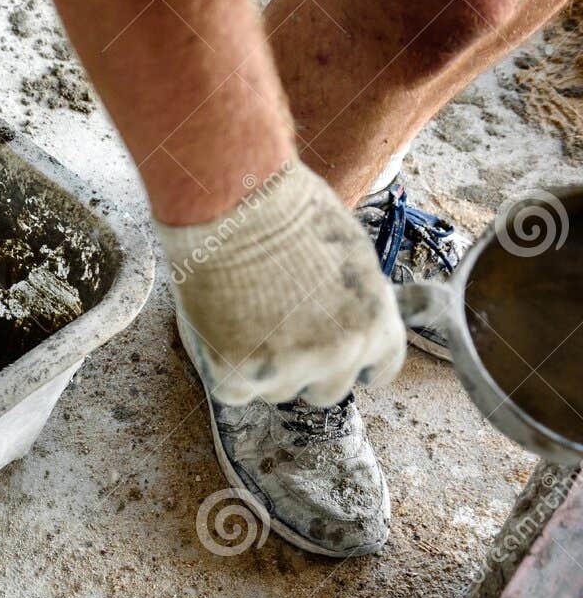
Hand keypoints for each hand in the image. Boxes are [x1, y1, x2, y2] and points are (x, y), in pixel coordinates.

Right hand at [158, 161, 406, 406]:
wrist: (234, 205)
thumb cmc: (285, 211)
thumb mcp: (349, 256)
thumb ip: (351, 302)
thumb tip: (341, 321)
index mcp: (375, 323)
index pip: (380, 369)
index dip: (353, 362)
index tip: (331, 352)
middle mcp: (341, 354)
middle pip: (327, 391)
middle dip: (304, 367)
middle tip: (273, 329)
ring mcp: (290, 368)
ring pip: (276, 392)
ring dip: (260, 366)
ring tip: (241, 313)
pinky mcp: (241, 375)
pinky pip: (232, 391)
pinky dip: (221, 366)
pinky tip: (218, 324)